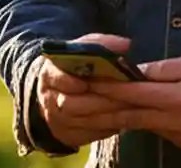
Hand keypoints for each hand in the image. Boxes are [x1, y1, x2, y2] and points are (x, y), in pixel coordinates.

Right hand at [36, 33, 136, 147]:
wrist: (56, 92)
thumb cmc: (74, 67)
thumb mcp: (81, 49)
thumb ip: (101, 44)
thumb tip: (125, 44)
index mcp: (50, 74)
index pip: (56, 78)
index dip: (71, 82)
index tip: (87, 83)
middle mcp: (49, 99)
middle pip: (70, 105)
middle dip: (98, 101)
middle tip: (123, 97)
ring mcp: (58, 121)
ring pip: (84, 121)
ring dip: (108, 115)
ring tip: (130, 107)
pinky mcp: (70, 136)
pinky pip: (91, 134)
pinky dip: (109, 127)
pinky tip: (126, 119)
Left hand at [89, 54, 180, 153]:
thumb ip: (165, 68)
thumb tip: (137, 70)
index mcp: (175, 98)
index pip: (132, 93)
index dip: (107, 86)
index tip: (87, 79)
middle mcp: (172, 121)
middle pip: (128, 114)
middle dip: (102, 105)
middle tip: (79, 97)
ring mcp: (177, 135)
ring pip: (139, 124)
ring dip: (117, 115)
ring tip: (93, 105)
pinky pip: (155, 130)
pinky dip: (139, 121)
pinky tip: (125, 114)